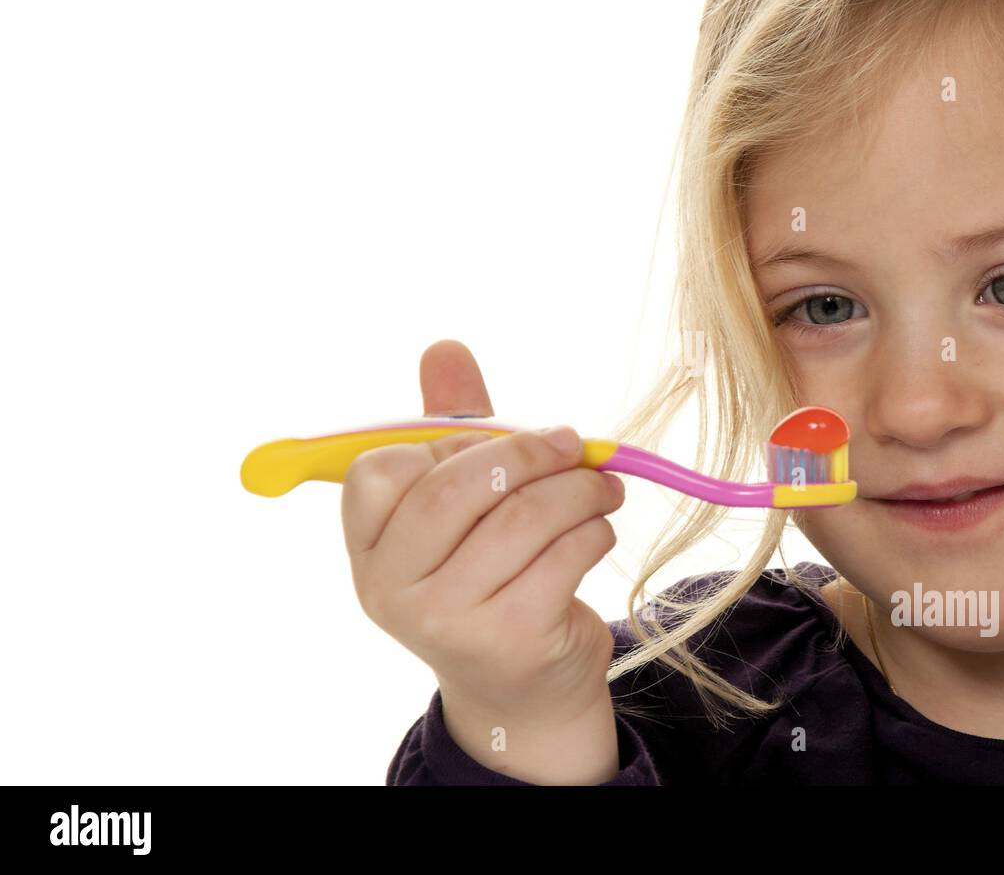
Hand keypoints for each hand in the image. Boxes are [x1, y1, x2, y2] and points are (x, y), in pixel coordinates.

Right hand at [340, 339, 625, 721]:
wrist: (521, 688)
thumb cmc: (490, 574)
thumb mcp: (465, 503)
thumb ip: (452, 426)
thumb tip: (444, 347)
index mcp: (369, 547)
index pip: (381, 469)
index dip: (447, 442)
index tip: (493, 444)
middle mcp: (391, 588)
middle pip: (456, 486)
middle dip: (530, 452)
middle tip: (574, 444)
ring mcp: (447, 620)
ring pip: (523, 517)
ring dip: (580, 488)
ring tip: (603, 487)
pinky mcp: (510, 639)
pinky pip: (564, 554)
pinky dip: (595, 529)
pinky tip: (598, 530)